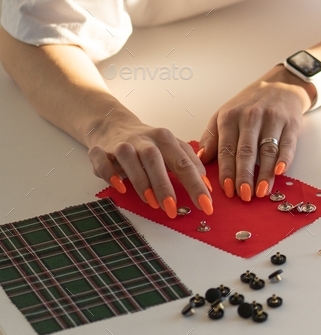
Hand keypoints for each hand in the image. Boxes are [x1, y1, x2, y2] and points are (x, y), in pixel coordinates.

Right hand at [88, 113, 212, 217]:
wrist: (113, 124)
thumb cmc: (148, 143)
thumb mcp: (172, 148)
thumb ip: (189, 163)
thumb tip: (206, 185)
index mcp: (165, 139)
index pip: (183, 163)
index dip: (196, 185)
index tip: (206, 206)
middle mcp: (144, 140)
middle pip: (155, 159)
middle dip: (164, 185)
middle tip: (173, 209)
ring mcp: (121, 144)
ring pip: (129, 158)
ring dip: (140, 180)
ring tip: (151, 202)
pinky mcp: (100, 151)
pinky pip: (102, 161)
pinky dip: (109, 173)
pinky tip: (119, 187)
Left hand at [198, 65, 314, 200]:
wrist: (279, 86)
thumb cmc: (248, 106)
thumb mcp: (224, 115)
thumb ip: (211, 137)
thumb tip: (201, 159)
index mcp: (230, 117)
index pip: (226, 148)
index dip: (227, 170)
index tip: (227, 190)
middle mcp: (250, 117)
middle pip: (246, 151)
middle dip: (244, 175)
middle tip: (244, 195)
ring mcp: (272, 119)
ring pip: (267, 150)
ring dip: (264, 173)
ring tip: (261, 191)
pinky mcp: (290, 123)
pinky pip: (287, 143)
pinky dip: (284, 158)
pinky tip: (280, 172)